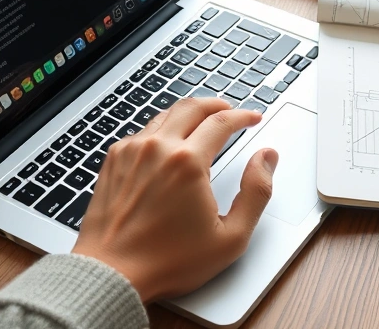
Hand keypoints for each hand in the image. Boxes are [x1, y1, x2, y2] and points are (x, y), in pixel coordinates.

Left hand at [72, 98, 276, 301]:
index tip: (252, 118)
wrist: (112, 273)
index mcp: (188, 163)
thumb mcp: (230, 237)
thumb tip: (266, 158)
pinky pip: (143, 132)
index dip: (243, 116)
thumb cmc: (167, 261)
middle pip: (192, 107)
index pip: (222, 121)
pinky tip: (170, 144)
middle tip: (229, 111)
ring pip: (166, 115)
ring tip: (201, 123)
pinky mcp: (114, 160)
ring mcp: (132, 151)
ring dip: (188, 114)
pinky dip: (162, 130)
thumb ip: (256, 192)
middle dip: (216, 105)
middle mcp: (158, 148)